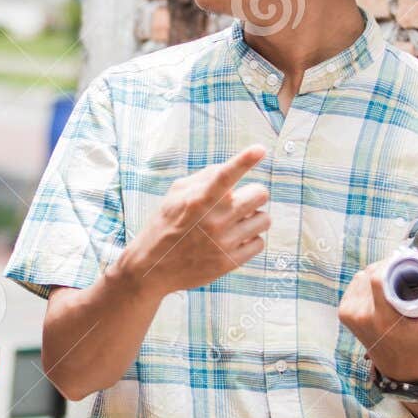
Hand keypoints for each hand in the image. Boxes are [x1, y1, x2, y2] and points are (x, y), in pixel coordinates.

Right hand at [123, 145, 269, 295]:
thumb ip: (203, 178)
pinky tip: (233, 240)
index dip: (245, 160)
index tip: (260, 149)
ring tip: (236, 222)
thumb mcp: (174, 195)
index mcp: (199, 199)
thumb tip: (229, 168)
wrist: (152, 268)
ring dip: (253, 218)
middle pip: (260, 194)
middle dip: (252, 194)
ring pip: (264, 219)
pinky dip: (250, 240)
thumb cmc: (165, 225)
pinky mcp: (230, 262)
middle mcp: (214, 220)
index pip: (225, 175)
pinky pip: (259, 243)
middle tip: (239, 201)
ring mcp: (224, 242)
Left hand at [338, 252, 417, 381]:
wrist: (399, 364)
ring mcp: (349, 314)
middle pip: (372, 273)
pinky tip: (384, 284)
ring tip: (398, 274)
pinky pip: (357, 283)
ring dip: (381, 270)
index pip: (378, 279)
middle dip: (392, 264)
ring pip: (363, 275)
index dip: (395, 262)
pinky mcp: (344, 312)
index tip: (414, 258)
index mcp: (383, 320)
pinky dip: (370, 279)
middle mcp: (361, 316)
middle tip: (410, 264)